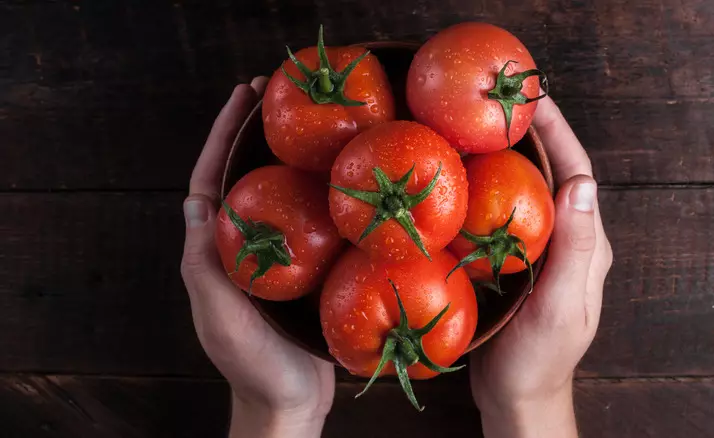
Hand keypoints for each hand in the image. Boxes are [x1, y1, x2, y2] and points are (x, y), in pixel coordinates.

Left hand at [180, 78, 333, 437]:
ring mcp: (272, 257)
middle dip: (253, 135)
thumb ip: (204, 263)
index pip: (210, 182)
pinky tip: (338, 178)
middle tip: (275, 95)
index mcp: (214, 252)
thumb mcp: (219, 313)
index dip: (222, 137)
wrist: (290, 401)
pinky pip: (306, 222)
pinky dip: (316, 193)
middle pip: (243, 178)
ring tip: (308, 123)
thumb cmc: (252, 363)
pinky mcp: (302, 270)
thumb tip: (195, 201)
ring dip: (285, 157)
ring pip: (275, 195)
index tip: (241, 99)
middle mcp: (240, 247)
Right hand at [470, 97, 612, 436]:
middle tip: (502, 100)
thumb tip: (582, 184)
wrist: (517, 393)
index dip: (559, 133)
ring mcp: (542, 250)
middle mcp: (568, 240)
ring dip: (512, 155)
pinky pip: (506, 212)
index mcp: (586, 246)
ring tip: (482, 125)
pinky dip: (491, 186)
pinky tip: (467, 176)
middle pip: (554, 173)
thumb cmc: (538, 358)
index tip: (535, 97)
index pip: (577, 175)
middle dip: (534, 133)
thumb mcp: (559, 305)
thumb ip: (574, 249)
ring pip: (529, 189)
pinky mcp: (516, 260)